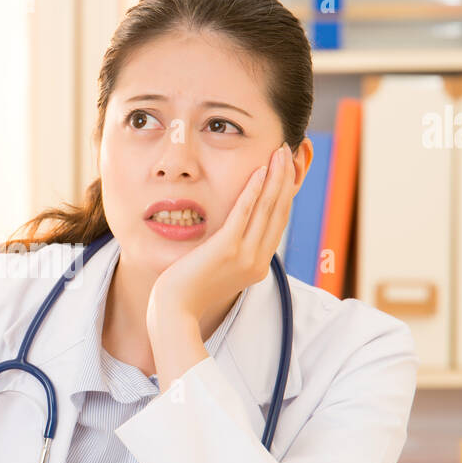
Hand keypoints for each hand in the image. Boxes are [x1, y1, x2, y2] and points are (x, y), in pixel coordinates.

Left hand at [148, 143, 296, 333]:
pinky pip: (245, 213)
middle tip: (287, 151)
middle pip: (279, 211)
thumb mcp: (217, 271)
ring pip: (268, 208)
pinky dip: (255, 190)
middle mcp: (258, 260)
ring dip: (276, 176)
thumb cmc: (187, 291)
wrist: (174, 311)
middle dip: (285, 178)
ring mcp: (245, 256)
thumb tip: (231, 235)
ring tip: (279, 152)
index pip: (278, 222)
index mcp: (258, 265)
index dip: (284, 193)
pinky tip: (260, 170)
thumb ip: (230, 253)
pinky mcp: (227, 249)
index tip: (284, 169)